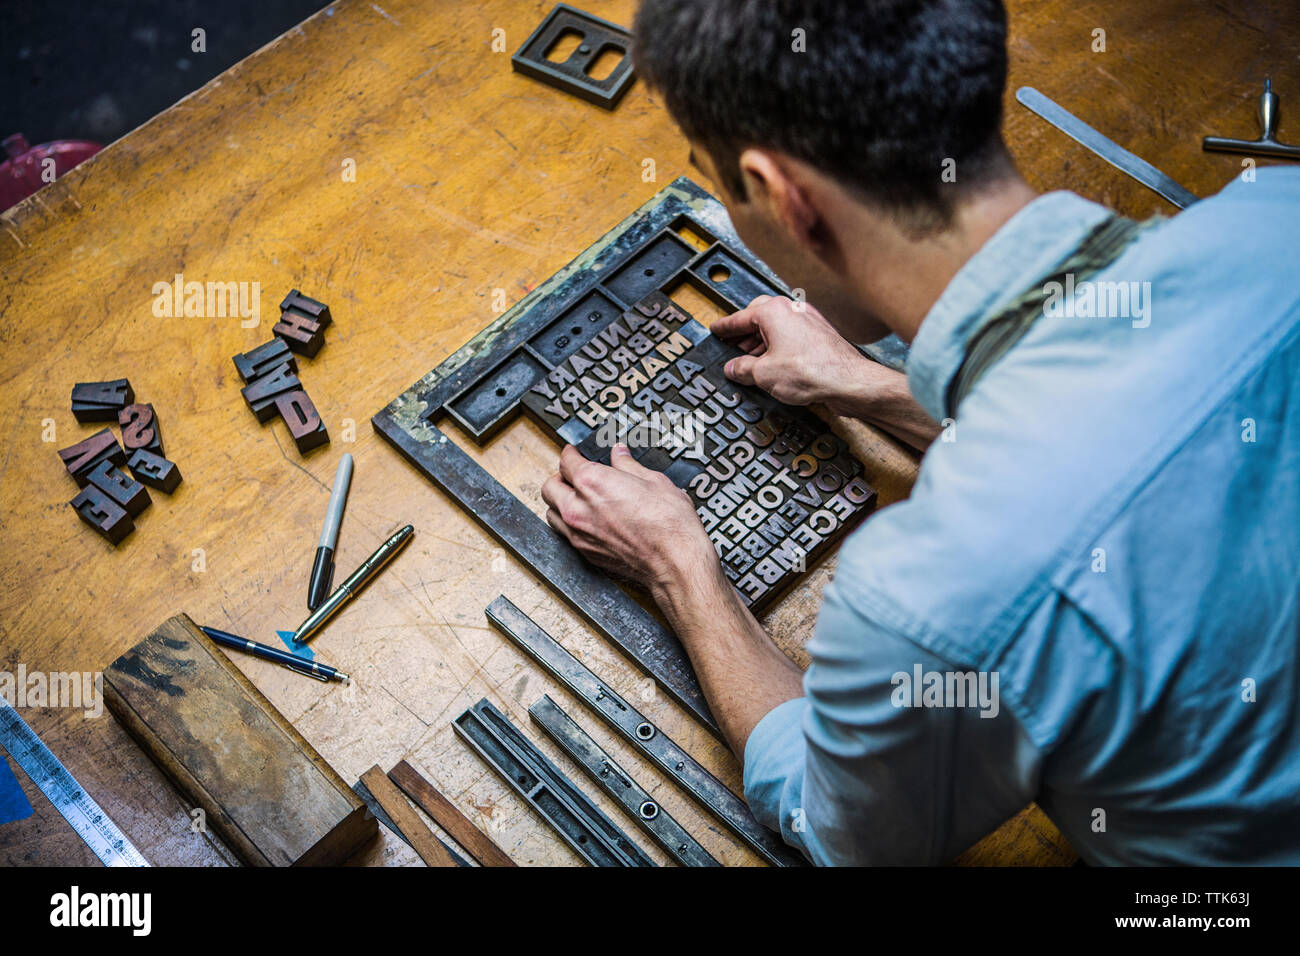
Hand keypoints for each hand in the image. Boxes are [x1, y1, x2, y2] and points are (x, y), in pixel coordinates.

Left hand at [541, 444, 717, 592]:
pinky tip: (585, 520)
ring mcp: (579, 534)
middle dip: (560, 477)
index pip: (567, 462)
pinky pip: (564, 533)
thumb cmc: (669, 524)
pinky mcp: (585, 553)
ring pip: (552, 512)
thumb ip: (629, 466)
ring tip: (575, 497)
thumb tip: (620, 455)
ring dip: (559, 502)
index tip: (574, 453)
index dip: (571, 454)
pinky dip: (569, 523)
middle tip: (573, 474)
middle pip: (550, 487)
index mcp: (593, 482)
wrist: (675, 561)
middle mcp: (578, 508)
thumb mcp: (654, 481)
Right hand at [711, 294, 885, 414]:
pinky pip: (791, 336)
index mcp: (774, 311)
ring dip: (760, 342)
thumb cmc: (812, 371)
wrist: (848, 381)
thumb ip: (742, 368)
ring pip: (776, 327)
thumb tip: (733, 368)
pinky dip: (778, 346)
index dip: (724, 327)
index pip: (739, 318)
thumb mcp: (763, 374)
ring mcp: (808, 321)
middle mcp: (792, 310)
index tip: (715, 330)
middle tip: (730, 346)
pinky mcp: (820, 335)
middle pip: (758, 317)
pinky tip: (774, 364)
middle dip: (743, 333)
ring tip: (749, 360)